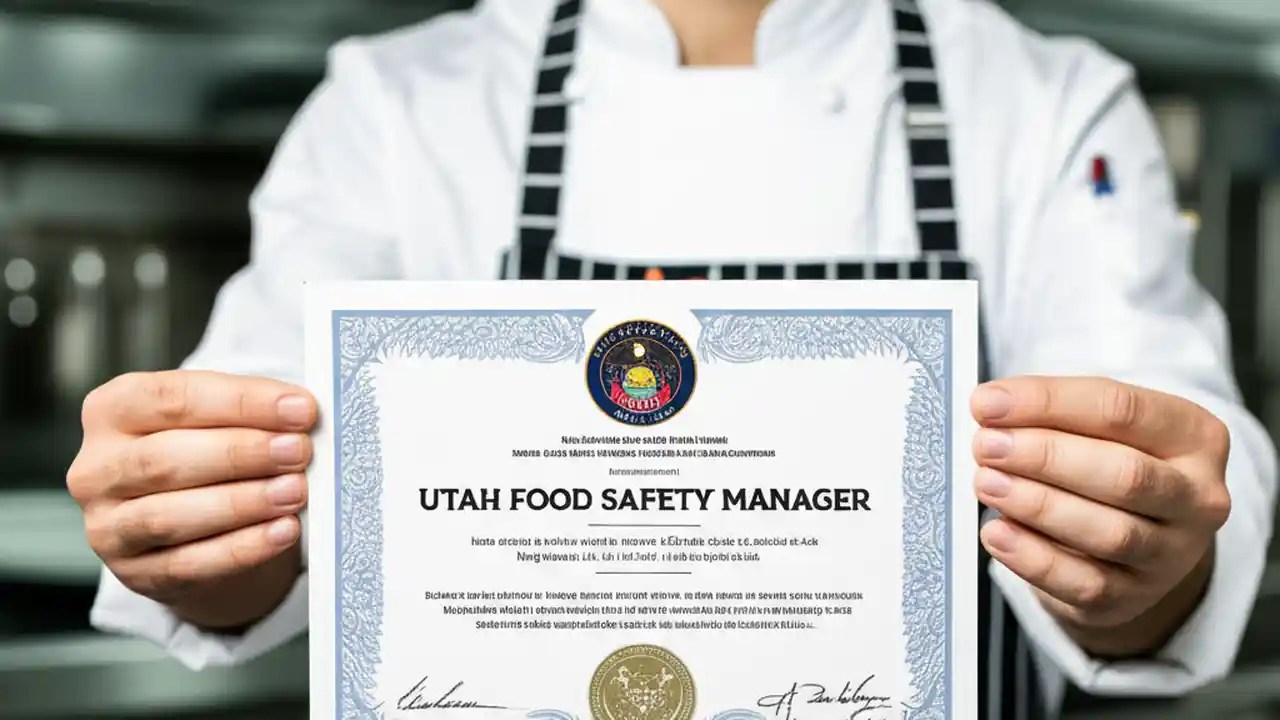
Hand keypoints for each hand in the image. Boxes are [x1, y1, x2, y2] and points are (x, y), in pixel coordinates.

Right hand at [68, 371, 317, 629]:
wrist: (192, 526)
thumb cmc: (206, 455)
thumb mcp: (216, 421)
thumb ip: (248, 414)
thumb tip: (303, 412)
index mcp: (111, 411)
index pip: (171, 398)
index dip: (241, 402)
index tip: (300, 408)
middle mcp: (97, 469)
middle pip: (165, 458)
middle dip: (241, 453)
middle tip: (298, 451)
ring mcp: (108, 526)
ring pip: (171, 516)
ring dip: (242, 502)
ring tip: (295, 491)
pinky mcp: (135, 573)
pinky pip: (190, 564)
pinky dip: (243, 547)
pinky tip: (283, 531)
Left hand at [971, 376, 1230, 656]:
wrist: (1127, 545)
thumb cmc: (1104, 465)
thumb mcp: (1094, 427)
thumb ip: (1050, 414)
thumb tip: (991, 406)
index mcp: (1193, 436)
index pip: (1121, 410)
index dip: (1048, 403)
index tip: (988, 404)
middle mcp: (1196, 498)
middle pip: (1124, 475)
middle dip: (1045, 457)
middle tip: (986, 446)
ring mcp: (1172, 555)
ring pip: (1110, 533)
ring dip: (1037, 505)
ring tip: (987, 483)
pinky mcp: (1133, 598)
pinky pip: (1085, 584)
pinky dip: (1033, 558)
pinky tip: (997, 533)